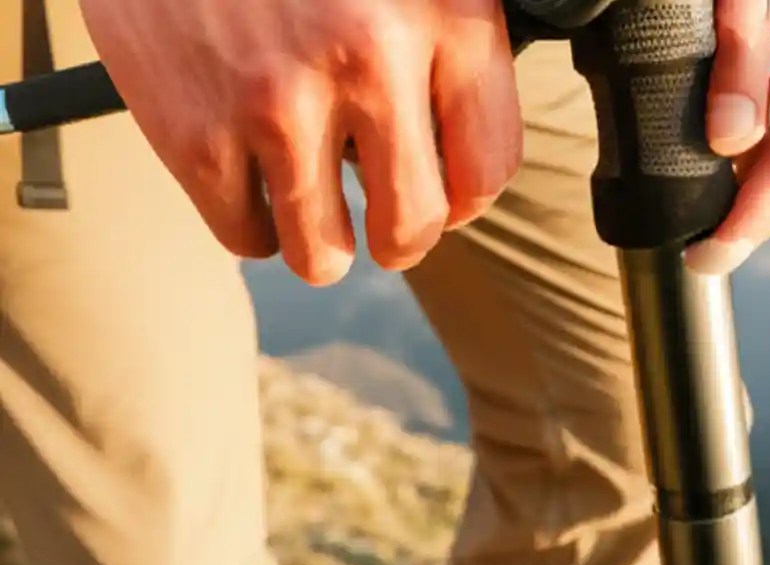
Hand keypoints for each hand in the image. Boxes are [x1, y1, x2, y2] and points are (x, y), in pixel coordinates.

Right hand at [78, 0, 521, 285]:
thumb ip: (449, 48)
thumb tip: (464, 155)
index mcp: (443, 17)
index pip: (489, 168)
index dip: (464, 197)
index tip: (442, 192)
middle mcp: (369, 62)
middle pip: (412, 226)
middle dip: (399, 237)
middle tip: (383, 221)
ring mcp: (279, 103)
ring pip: (323, 253)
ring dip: (324, 243)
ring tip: (313, 200)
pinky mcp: (197, 132)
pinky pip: (246, 237)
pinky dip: (252, 222)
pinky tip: (252, 174)